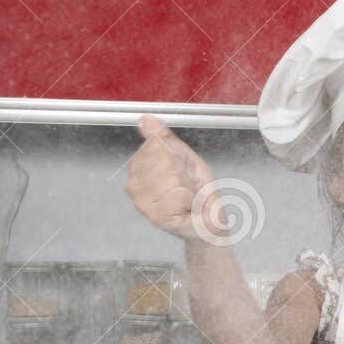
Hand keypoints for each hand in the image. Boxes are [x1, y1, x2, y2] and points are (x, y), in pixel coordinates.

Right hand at [126, 115, 222, 242]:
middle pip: (163, 160)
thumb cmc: (198, 194)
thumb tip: (146, 119)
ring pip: (171, 177)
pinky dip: (189, 199)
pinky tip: (185, 207)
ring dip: (187, 186)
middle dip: (182, 171)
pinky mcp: (154, 215)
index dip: (176, 155)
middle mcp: (134, 184)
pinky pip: (177, 194)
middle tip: (187, 185)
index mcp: (140, 167)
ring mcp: (141, 201)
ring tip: (187, 197)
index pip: (155, 145)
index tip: (181, 169)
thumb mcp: (186, 159)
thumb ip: (165, 140)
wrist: (208, 223)